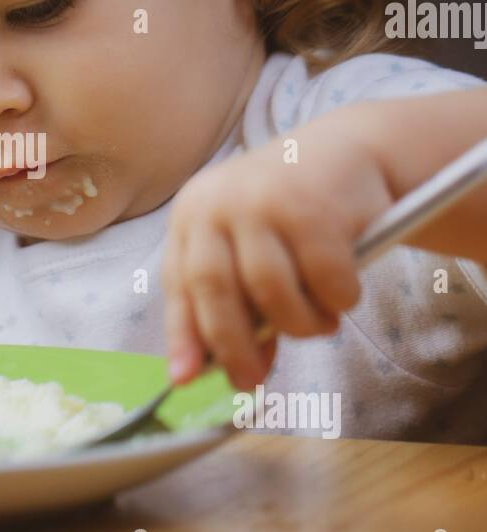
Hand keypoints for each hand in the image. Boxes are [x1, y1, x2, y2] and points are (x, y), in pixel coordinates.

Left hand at [160, 107, 393, 389]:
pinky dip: (338, 299)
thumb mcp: (252, 247)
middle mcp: (219, 202)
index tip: (184, 379)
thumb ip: (238, 301)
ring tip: (321, 324)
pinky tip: (345, 293)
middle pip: (215, 289)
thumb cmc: (295, 212)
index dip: (182, 335)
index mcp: (193, 213)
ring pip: (271, 291)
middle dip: (234, 345)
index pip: (179, 283)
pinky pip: (324, 278)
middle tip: (253, 380)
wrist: (352, 150)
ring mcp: (263, 200)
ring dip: (300, 324)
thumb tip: (237, 375)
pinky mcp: (312, 205)